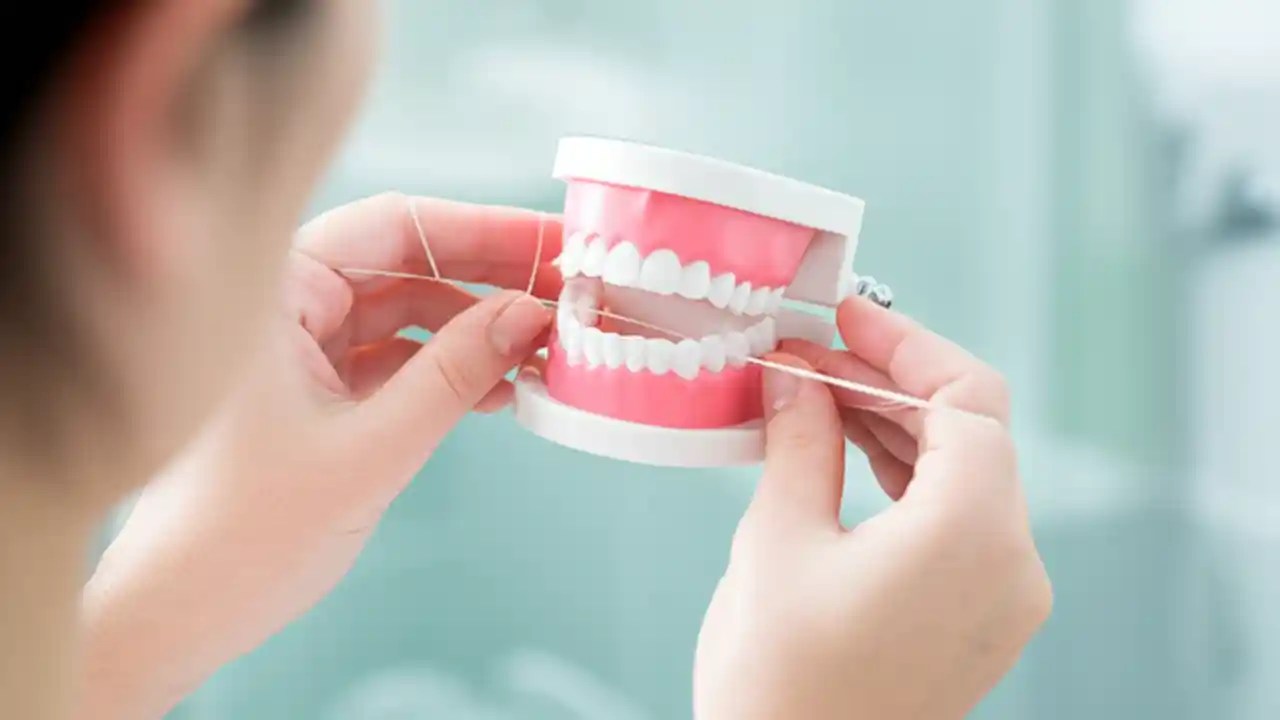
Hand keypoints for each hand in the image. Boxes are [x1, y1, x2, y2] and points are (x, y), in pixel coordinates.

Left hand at [79, 193, 560, 718]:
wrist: (182, 612)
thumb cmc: (244, 534)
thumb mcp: (368, 452)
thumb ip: (453, 375)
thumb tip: (530, 313)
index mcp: (273, 293)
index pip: (394, 227)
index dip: (483, 229)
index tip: (554, 243)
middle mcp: (286, 304)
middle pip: (409, 262)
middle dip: (492, 276)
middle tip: (571, 290)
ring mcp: (305, 346)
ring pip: (412, 310)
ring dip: (480, 328)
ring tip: (549, 349)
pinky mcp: (320, 389)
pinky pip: (401, 358)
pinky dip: (453, 369)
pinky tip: (506, 388)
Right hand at [694, 298, 1050, 719]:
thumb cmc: (779, 689)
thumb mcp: (776, 545)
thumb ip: (799, 442)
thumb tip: (796, 377)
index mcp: (969, 533)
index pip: (966, 396)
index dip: (904, 343)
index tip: (844, 316)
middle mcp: (1009, 562)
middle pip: (969, 428)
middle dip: (887, 381)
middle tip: (808, 356)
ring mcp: (1003, 595)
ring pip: (964, 471)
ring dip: (894, 425)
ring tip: (814, 396)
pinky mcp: (981, 616)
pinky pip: (957, 519)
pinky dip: (906, 476)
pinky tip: (842, 449)